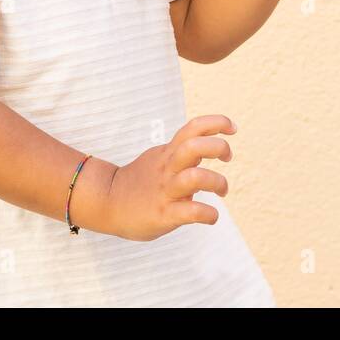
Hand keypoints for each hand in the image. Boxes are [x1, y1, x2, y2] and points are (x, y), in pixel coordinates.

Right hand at [105, 115, 236, 241]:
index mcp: (168, 153)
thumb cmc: (139, 182)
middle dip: (218, 147)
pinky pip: (192, 212)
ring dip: (218, 182)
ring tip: (221, 190)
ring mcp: (166, 191)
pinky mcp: (164, 214)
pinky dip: (209, 214)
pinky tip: (210, 216)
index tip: (232, 129)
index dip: (217, 122)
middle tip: (227, 157)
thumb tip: (210, 146)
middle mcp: (168, 168)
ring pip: (196, 178)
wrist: (107, 203)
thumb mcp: (160, 158)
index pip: (194, 127)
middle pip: (195, 146)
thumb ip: (183, 151)